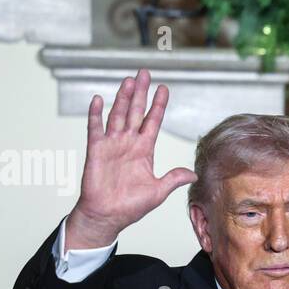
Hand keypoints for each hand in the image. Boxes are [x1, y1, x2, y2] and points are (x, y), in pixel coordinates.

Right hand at [65, 68, 197, 248]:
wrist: (107, 216)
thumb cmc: (131, 206)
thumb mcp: (158, 192)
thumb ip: (173, 179)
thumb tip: (194, 173)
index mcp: (144, 151)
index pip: (153, 122)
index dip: (158, 105)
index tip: (164, 88)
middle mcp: (128, 143)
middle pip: (136, 112)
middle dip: (141, 93)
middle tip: (145, 73)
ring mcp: (111, 145)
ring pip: (118, 115)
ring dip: (122, 98)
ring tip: (128, 80)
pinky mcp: (95, 150)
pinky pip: (94, 128)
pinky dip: (95, 113)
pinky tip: (97, 99)